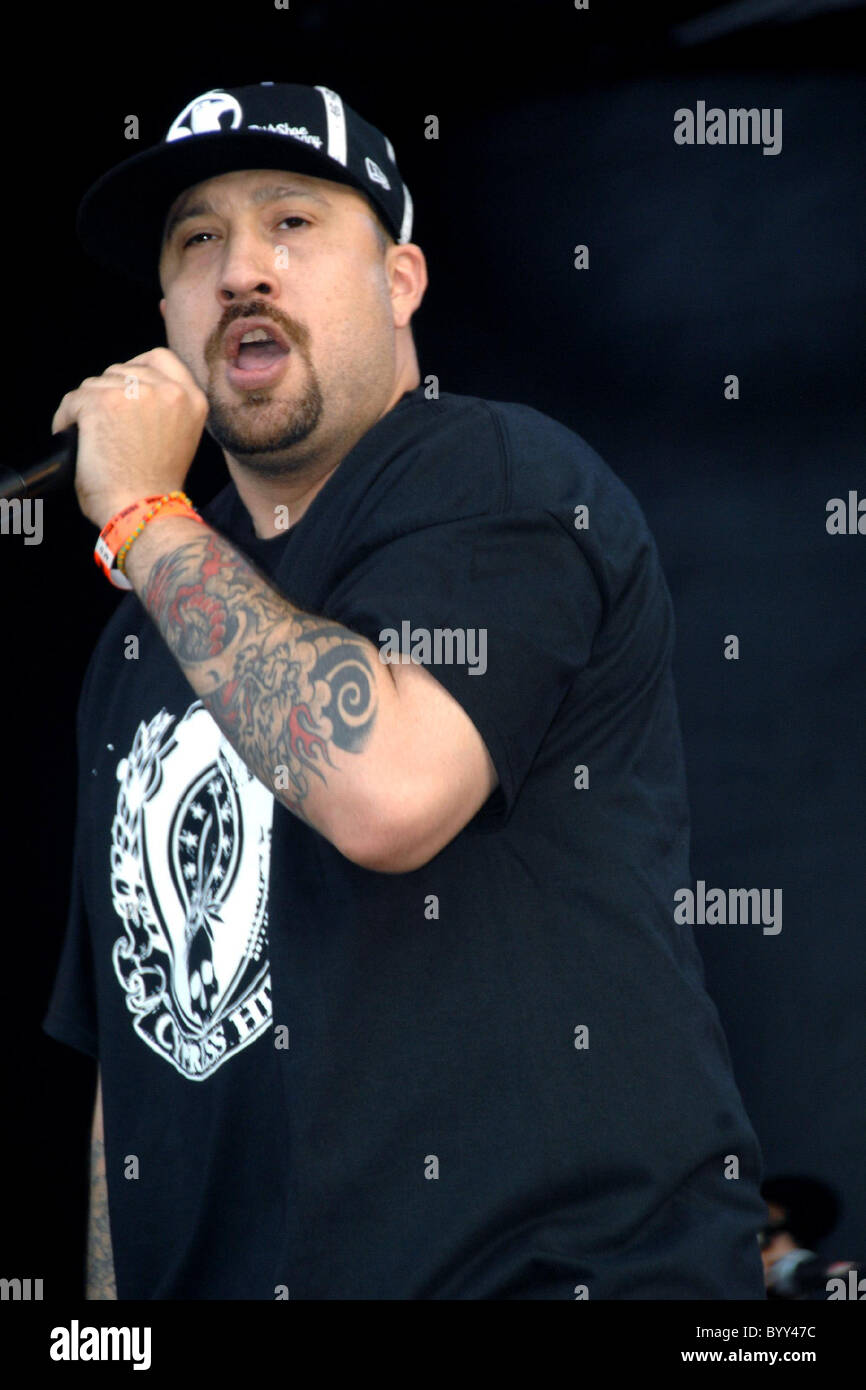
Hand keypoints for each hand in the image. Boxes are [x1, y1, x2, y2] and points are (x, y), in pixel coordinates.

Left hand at [51, 347, 208, 529]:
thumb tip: (132, 396)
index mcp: (193, 399)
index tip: (123, 387)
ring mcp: (134, 393)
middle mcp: (168, 391)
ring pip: (95, 384)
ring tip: (88, 436)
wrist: (144, 512)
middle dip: (108, 393)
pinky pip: (72, 401)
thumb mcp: (179, 438)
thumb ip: (165, 410)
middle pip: (122, 369)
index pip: (160, 358)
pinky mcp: (102, 403)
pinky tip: (72, 439)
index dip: (136, 369)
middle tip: (103, 424)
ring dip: (86, 409)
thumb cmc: (156, 488)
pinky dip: (66, 420)